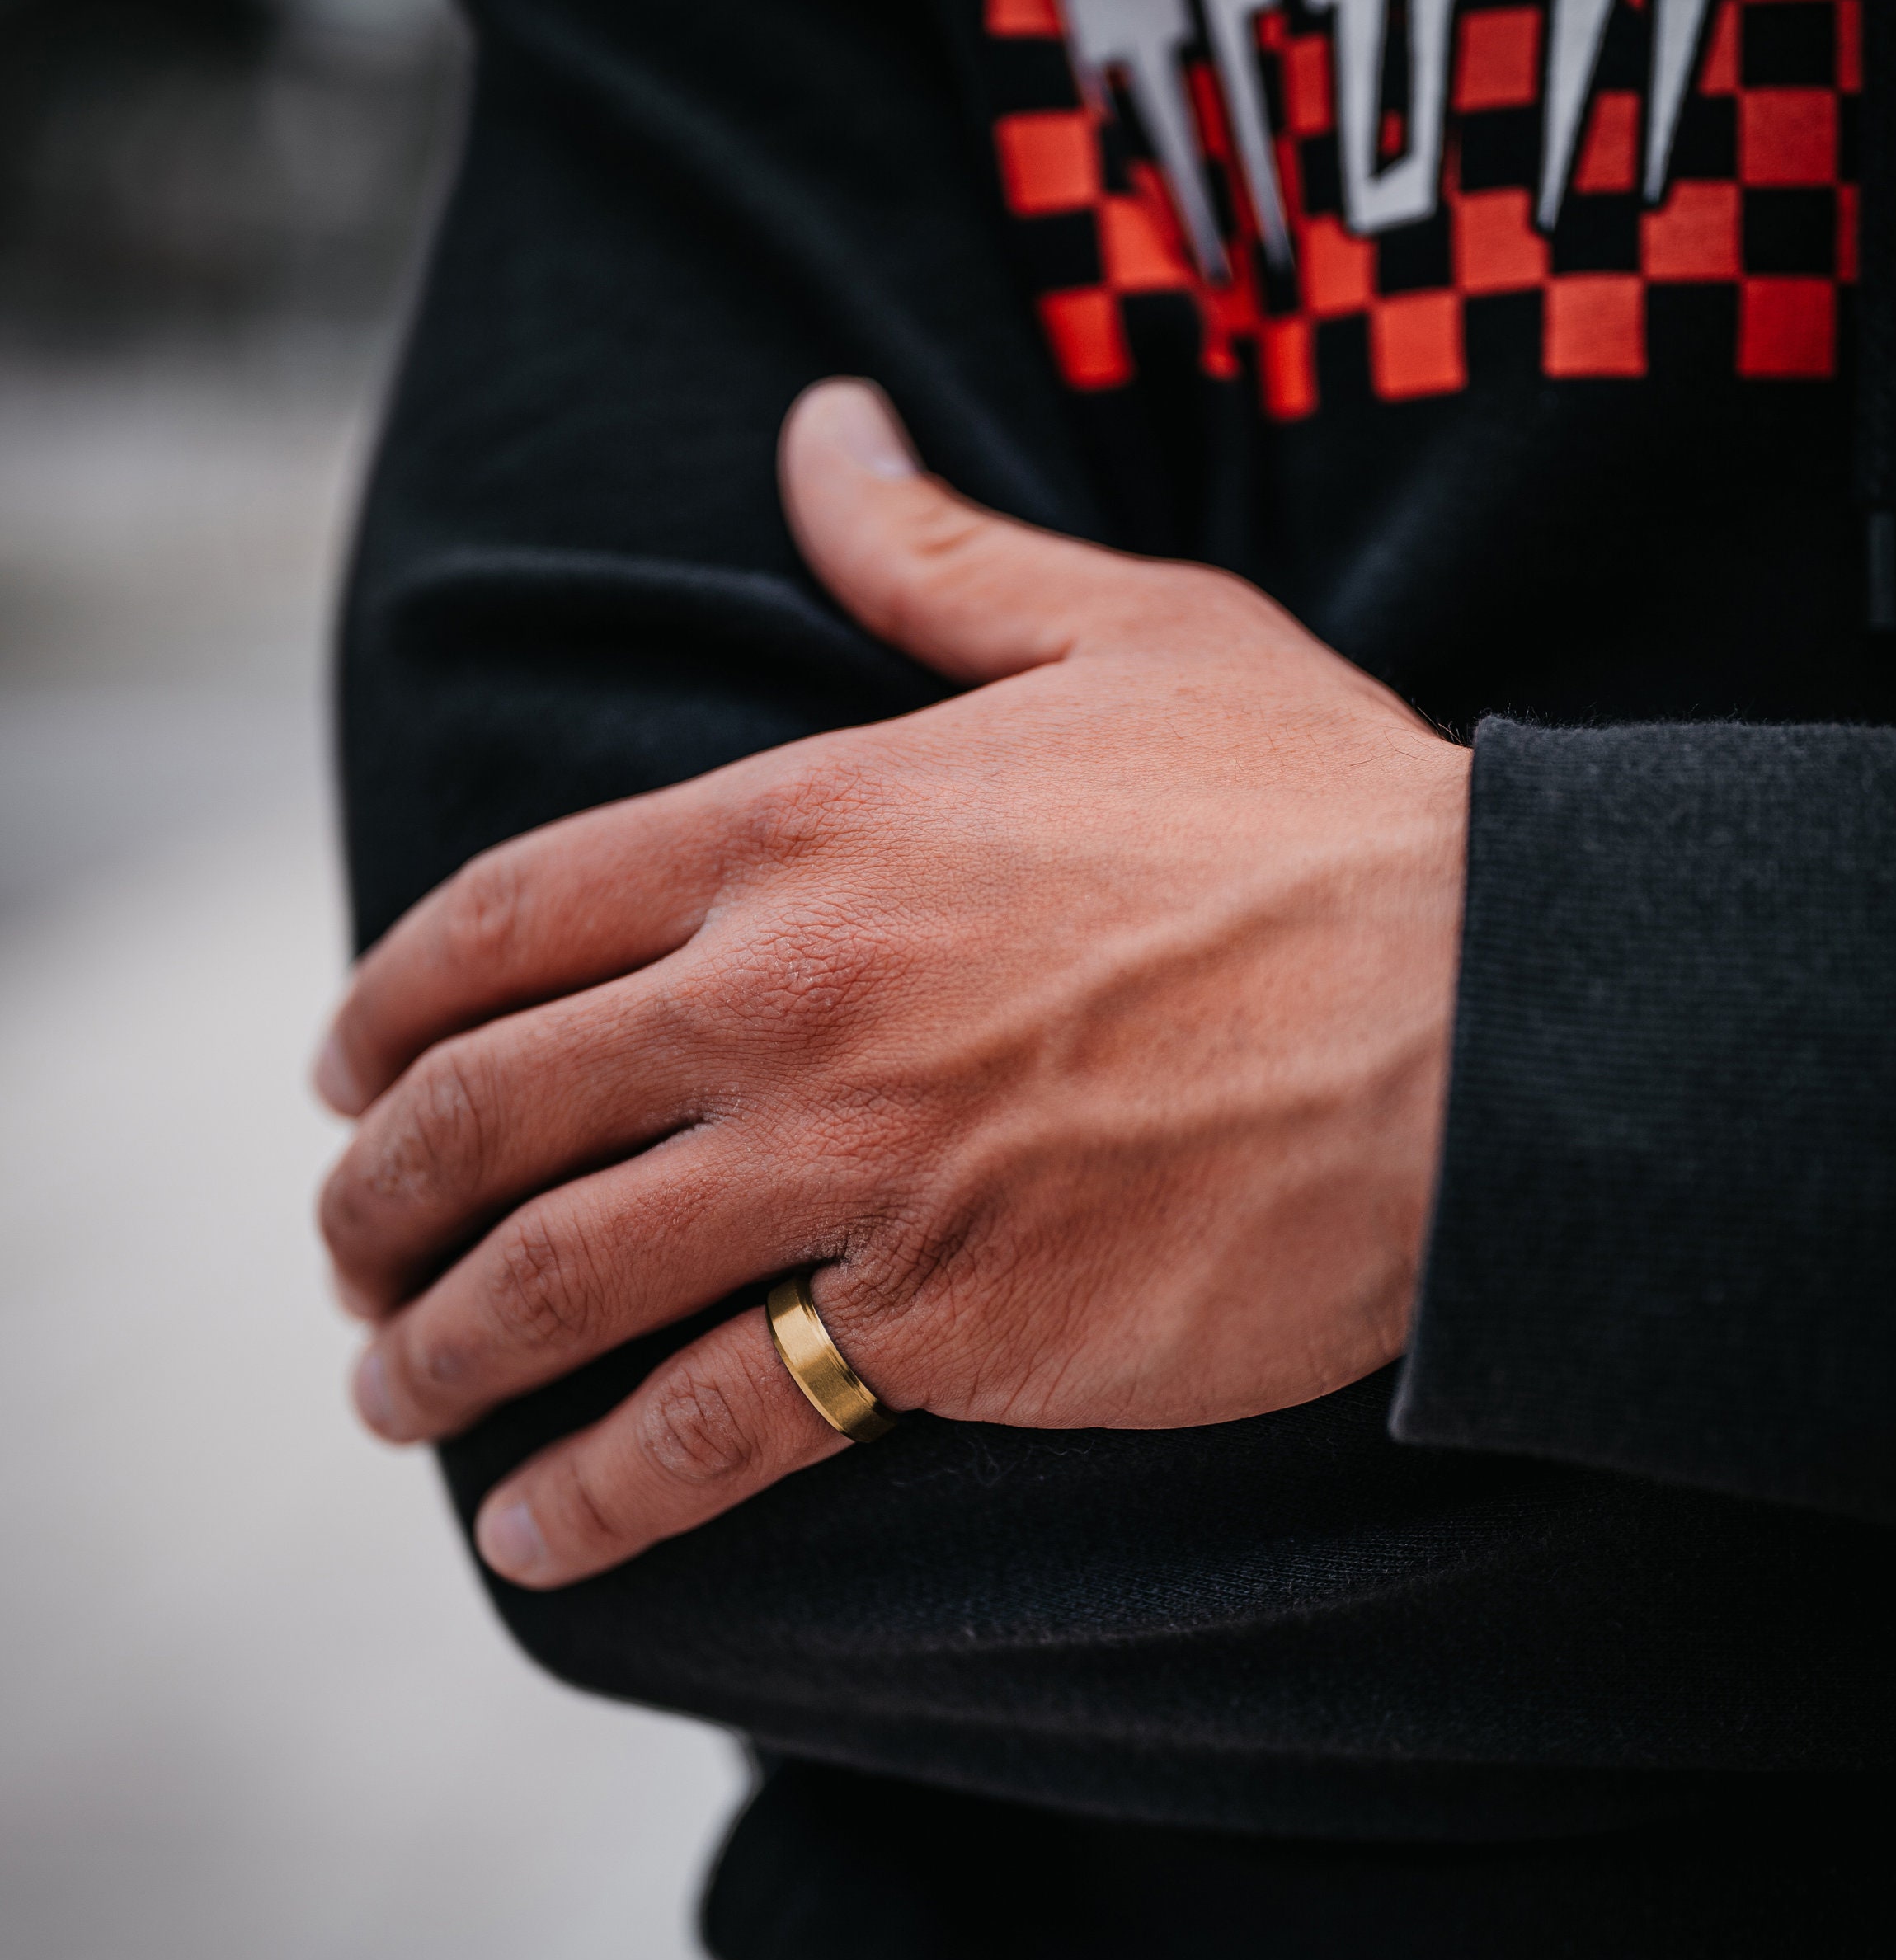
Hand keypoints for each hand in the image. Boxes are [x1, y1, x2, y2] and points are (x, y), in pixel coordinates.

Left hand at [314, 381, 1469, 1587]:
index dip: (387, 1006)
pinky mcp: (945, 1320)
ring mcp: (853, 1167)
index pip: (503, 920)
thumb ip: (931, 550)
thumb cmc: (1314, 814)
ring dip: (439, 1350)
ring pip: (558, 1278)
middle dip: (377, 1195)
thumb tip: (818, 423)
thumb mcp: (1127, 628)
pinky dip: (598, 1494)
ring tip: (389, 1392)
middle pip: (487, 1112)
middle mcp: (785, 996)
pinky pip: (714, 1425)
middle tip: (346, 1249)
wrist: (1489, 1009)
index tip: (342, 1070)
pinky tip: (530, 1536)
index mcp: (798, 821)